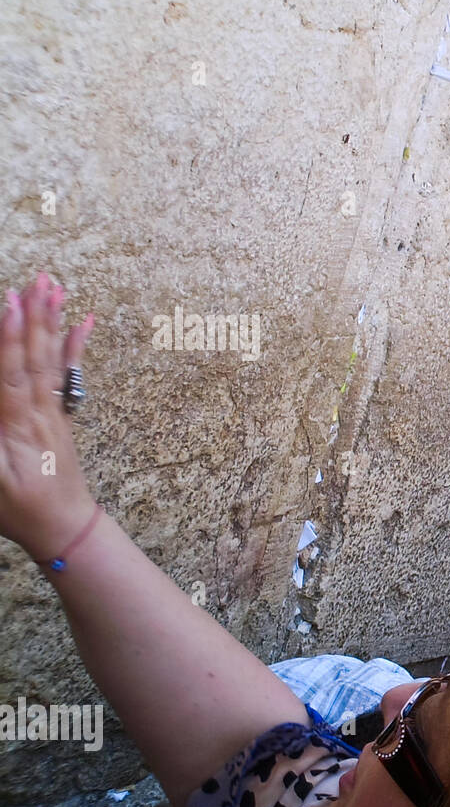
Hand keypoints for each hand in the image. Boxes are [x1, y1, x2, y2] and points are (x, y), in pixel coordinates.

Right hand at [0, 274, 95, 558]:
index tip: (10, 303)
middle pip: (36, 358)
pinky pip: (68, 376)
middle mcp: (39, 413)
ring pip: (52, 360)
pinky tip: (84, 322)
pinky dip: (75, 348)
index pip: (11, 375)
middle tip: (39, 279)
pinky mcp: (60, 417)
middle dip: (35, 317)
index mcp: (16, 428)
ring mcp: (53, 413)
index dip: (8, 339)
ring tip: (55, 287)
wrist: (65, 528)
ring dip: (53, 322)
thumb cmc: (19, 510)